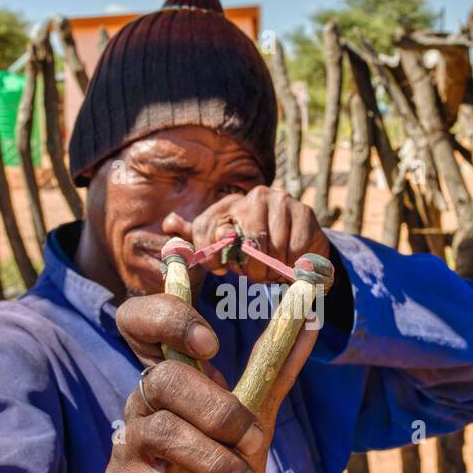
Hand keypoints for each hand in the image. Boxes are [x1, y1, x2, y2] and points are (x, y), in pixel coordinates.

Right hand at [92, 289, 317, 472]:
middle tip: (254, 440)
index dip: (170, 320)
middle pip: (166, 379)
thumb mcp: (243, 427)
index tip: (213, 344)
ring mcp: (131, 449)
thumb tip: (310, 323)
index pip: (142, 322)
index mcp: (171, 380)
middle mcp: (145, 405)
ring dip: (218, 465)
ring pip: (165, 433)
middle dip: (219, 408)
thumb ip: (270, 379)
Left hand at [190, 186, 328, 281]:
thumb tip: (168, 224)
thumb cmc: (255, 249)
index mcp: (228, 204)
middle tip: (256, 276)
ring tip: (274, 270)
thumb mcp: (222, 246)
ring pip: (272, 248)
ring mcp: (280, 200)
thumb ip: (196, 238)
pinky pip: (294, 249)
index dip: (212, 256)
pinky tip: (291, 264)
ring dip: (274, 268)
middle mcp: (253, 196)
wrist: (298, 246)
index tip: (220, 271)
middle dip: (251, 268)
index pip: (208, 228)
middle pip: (245, 241)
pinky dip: (292, 264)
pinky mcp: (304, 211)